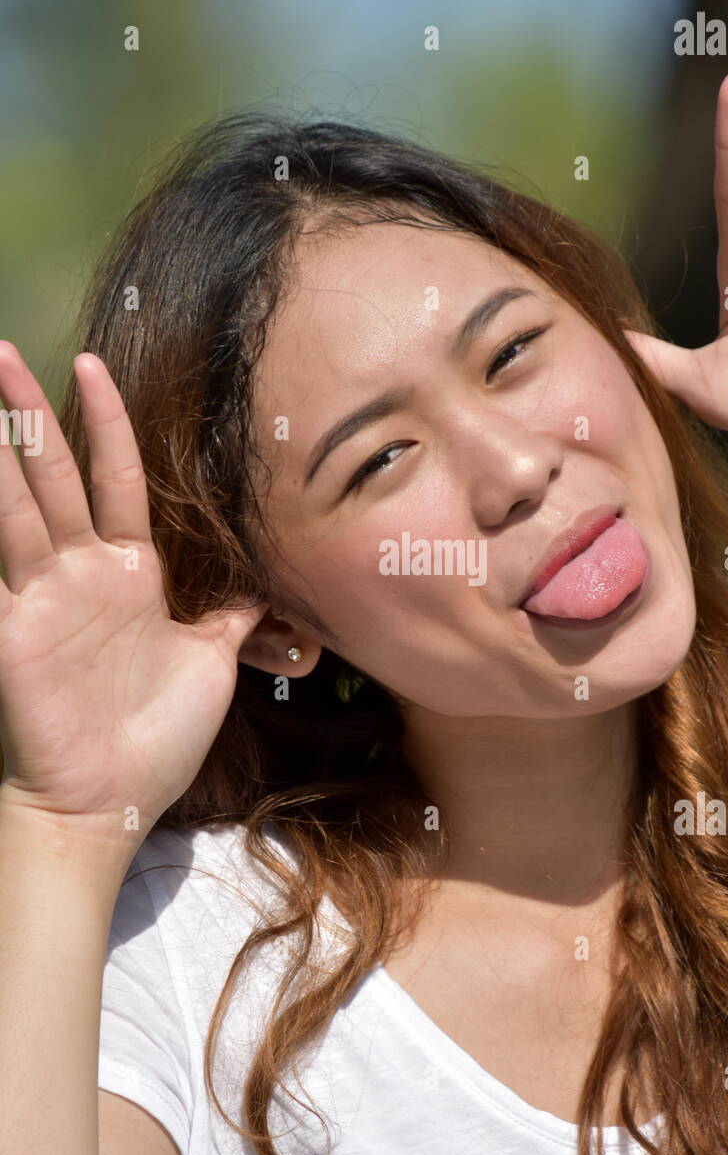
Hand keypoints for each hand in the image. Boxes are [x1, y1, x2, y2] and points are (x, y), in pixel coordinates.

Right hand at [0, 342, 266, 860]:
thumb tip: (273, 579)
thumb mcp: (212, 661)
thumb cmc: (157, 738)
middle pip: (52, 475)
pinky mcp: (12, 631)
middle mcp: (79, 574)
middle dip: (28, 413)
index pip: (114, 479)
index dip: (103, 423)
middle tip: (2, 349)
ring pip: (15, 507)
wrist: (109, 805)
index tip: (93, 365)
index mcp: (129, 572)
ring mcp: (40, 599)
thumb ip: (233, 611)